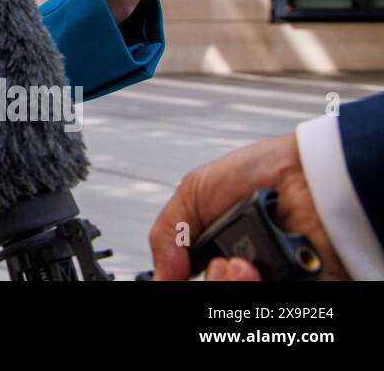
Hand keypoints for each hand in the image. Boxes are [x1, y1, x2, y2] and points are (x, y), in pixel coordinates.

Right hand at [148, 132, 349, 280]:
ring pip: (239, 298)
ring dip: (233, 285)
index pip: (191, 275)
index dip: (179, 277)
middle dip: (213, 281)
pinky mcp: (301, 290)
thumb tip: (161, 276)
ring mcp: (273, 279)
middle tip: (222, 263)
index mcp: (217, 247)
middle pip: (215, 289)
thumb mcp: (195, 190)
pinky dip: (258, 290)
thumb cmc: (265, 170)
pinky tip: (261, 271)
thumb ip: (167, 232)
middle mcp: (245, 267)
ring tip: (244, 264)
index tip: (174, 275)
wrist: (313, 172)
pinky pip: (271, 304)